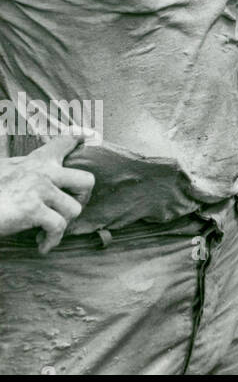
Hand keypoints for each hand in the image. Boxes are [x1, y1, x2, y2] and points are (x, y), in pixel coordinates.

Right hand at [0, 134, 95, 252]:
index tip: (85, 137)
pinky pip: (58, 227)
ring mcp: (39, 189)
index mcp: (37, 160)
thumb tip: (31, 157)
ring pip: (74, 209)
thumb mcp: (5, 169)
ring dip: (63, 225)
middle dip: (82, 199)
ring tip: (48, 230)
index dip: (78, 139)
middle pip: (87, 180)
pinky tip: (42, 245)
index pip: (65, 142)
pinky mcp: (32, 210)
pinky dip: (51, 240)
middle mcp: (42, 171)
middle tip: (67, 209)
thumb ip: (23, 166)